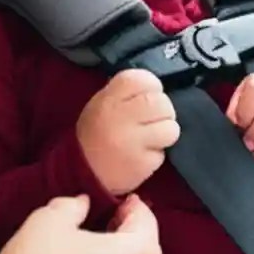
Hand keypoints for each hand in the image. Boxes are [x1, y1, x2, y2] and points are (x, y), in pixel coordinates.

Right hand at [76, 69, 179, 194]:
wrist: (83, 173)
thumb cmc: (96, 134)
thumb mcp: (101, 104)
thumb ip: (126, 93)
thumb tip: (155, 88)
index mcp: (108, 99)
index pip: (144, 80)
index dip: (152, 87)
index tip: (147, 97)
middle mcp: (120, 117)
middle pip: (162, 103)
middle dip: (162, 112)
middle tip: (150, 121)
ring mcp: (132, 142)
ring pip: (170, 128)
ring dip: (164, 133)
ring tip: (149, 138)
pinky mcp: (142, 164)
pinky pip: (163, 153)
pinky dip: (156, 154)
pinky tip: (142, 155)